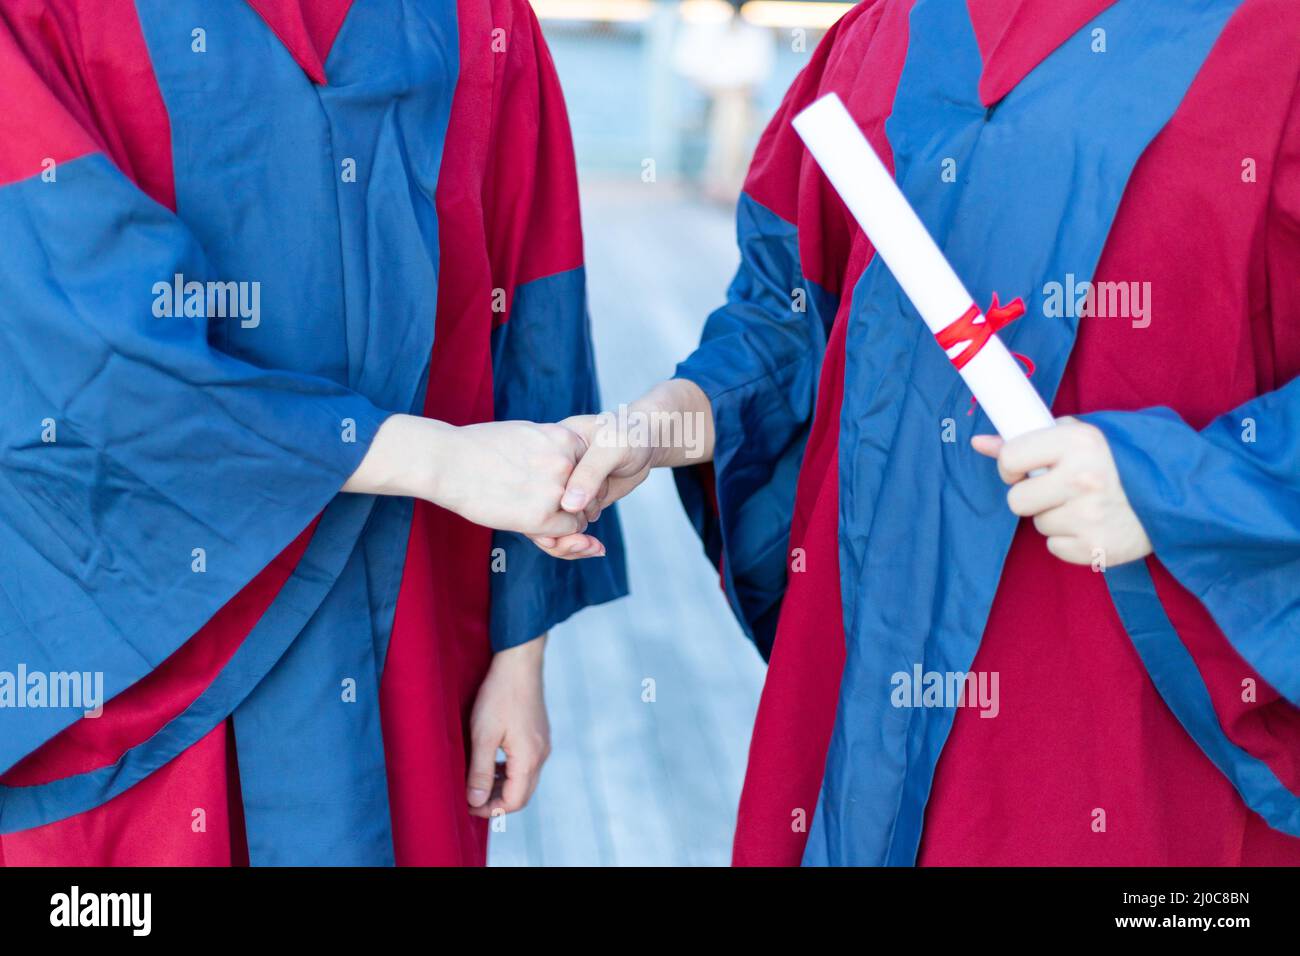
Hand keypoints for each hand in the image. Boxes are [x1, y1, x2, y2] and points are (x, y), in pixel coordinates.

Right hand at [343, 414, 589, 537]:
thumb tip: (569, 459)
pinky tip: (533, 522)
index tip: (565, 487)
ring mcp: (556, 490)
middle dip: (578, 503)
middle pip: (593, 493)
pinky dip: (557, 532)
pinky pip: (567, 531)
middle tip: (554, 505)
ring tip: (539, 512)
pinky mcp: (541, 517)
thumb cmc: (480, 448)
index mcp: (566, 438)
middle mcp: (567, 463)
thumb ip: (553, 447)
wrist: (447, 462)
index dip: (581, 482)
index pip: (593, 468)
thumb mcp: (526, 434)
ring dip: (568, 520)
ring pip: (582, 514)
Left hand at [466, 635, 550, 817]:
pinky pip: (526, 764)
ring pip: (525, 779)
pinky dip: (509, 772)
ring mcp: (542, 744)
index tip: (466, 804)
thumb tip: (475, 802)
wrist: (520, 662)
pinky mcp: (539, 734)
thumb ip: (480, 771)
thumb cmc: (499, 695)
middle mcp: (541, 755)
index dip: (489, 810)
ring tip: (477, 782)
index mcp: (529, 759)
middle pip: (522, 794)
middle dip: (496, 802)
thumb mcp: (483, 735)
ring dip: (502, 786)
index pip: (513, 802)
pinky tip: (492, 763)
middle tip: (470, 797)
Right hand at [524, 411, 655, 559]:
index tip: (568, 523)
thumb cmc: (630, 434)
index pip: (533, 486)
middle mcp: (552, 471)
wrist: (647, 441)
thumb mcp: (611, 446)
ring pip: (553, 524)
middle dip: (556, 534)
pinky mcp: (579, 501)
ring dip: (569, 541)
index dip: (543, 510)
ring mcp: (565, 488)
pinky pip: (568, 528)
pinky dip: (578, 542)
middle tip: (583, 543)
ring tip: (592, 547)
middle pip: (538, 510)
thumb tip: (569, 505)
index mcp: (551, 449)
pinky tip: (596, 547)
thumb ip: (591, 472)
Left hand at [973, 416, 1152, 567]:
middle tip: (1058, 490)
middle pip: (1017, 501)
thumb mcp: (1084, 434)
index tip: (1023, 469)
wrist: (1184, 493)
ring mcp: (1090, 517)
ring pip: (1038, 525)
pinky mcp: (1097, 548)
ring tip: (1087, 506)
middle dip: (1033, 497)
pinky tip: (1095, 525)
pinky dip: (1070, 540)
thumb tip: (980, 442)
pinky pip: (1056, 548)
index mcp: (1078, 442)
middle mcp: (1082, 479)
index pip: (1010, 458)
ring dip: (1056, 517)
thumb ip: (1031, 438)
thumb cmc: (1125, 460)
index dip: (1011, 466)